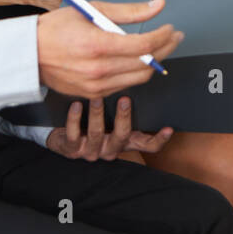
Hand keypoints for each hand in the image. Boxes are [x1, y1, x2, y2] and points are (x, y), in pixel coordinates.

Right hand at [36, 0, 182, 100]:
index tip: (171, 28)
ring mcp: (95, 85)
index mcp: (98, 45)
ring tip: (161, 47)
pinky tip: (139, 59)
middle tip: (174, 37)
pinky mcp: (93, 94)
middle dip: (167, 48)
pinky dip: (136, 72)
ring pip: (140, 77)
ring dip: (155, 62)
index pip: (145, 44)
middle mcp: (98, 69)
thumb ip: (129, 10)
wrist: (27, 53)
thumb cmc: (57, 28)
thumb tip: (159, 6)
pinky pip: (125, 85)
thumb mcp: (92, 9)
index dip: (165, 36)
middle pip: (147, 63)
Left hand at [45, 96, 172, 161]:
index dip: (159, 140)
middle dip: (123, 117)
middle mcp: (111, 149)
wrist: (63, 140)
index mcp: (125, 142)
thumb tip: (136, 81)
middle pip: (123, 135)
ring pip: (97, 133)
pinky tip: (76, 104)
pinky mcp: (72, 150)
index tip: (169, 128)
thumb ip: (125, 109)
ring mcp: (92, 151)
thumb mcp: (112, 121)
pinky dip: (75, 118)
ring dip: (97, 113)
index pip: (148, 146)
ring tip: (96, 97)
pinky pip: (74, 134)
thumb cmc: (92, 124)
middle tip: (124, 99)